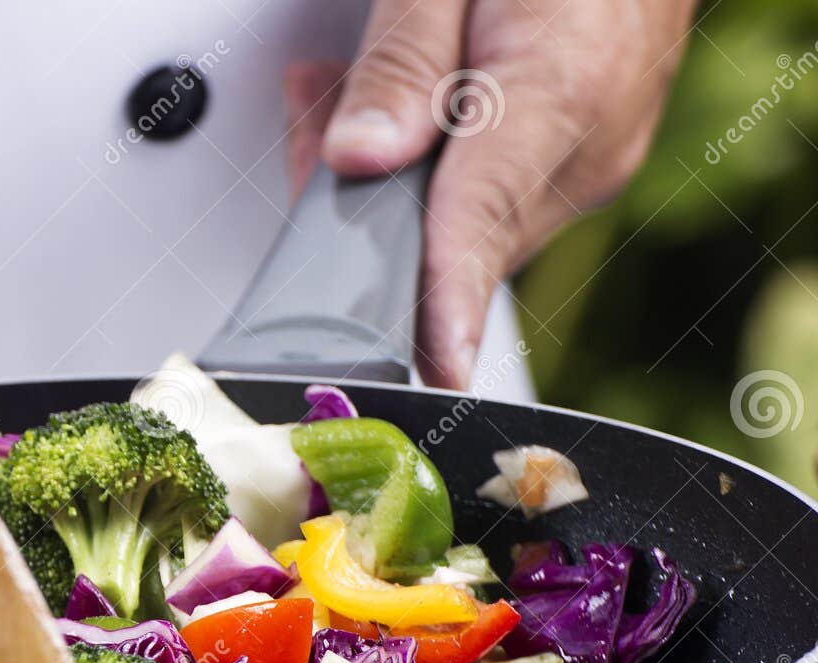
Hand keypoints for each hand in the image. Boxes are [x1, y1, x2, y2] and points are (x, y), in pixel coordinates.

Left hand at [297, 0, 694, 390]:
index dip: (446, 302)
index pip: (480, 221)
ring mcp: (586, 168)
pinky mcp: (574, 171)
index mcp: (562, 91)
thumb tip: (358, 156)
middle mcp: (586, 150)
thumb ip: (402, 61)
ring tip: (338, 88)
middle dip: (362, 210)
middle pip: (451, 237)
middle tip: (310, 129)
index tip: (433, 366)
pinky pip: (478, 202)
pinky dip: (424, 171)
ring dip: (385, 183)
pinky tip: (387, 116)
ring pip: (456, 225)